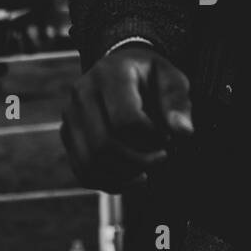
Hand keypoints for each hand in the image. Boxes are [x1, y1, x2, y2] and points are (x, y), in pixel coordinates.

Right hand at [60, 43, 193, 192]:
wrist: (120, 68)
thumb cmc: (150, 77)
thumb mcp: (171, 79)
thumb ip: (178, 103)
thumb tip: (183, 132)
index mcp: (110, 74)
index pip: (126, 121)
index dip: (152, 138)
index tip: (168, 138)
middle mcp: (82, 93)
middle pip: (104, 145)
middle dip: (139, 161)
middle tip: (161, 157)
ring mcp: (70, 115)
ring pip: (90, 163)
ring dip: (124, 176)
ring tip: (146, 170)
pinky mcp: (67, 134)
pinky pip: (83, 171)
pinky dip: (109, 182)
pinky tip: (131, 177)